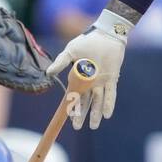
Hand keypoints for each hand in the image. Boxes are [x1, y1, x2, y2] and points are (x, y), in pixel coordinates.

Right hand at [45, 9, 129, 128]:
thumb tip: (48, 73)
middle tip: (77, 127)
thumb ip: (61, 62)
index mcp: (79, 78)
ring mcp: (102, 82)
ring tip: (93, 126)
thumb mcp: (70, 51)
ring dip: (95, 113)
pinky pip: (111, 93)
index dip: (71, 107)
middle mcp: (90, 83)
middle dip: (81, 115)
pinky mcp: (112, 78)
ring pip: (98, 101)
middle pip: (85, 102)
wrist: (105, 34)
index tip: (67, 117)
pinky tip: (106, 114)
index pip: (74, 96)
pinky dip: (109, 103)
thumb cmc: (87, 42)